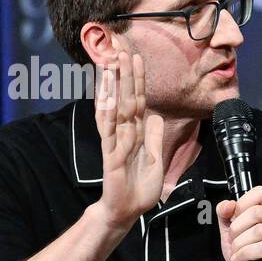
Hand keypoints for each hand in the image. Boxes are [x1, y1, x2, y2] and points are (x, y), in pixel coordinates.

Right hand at [95, 47, 163, 229]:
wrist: (127, 209)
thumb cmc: (139, 185)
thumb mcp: (154, 158)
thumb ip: (153, 136)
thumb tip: (155, 116)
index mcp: (135, 133)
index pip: (137, 101)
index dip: (137, 81)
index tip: (136, 59)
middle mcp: (124, 133)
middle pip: (125, 99)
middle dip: (125, 76)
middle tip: (122, 51)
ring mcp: (116, 143)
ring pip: (114, 111)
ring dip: (114, 89)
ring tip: (111, 67)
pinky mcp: (111, 156)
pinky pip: (110, 134)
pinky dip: (108, 116)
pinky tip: (107, 100)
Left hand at [216, 185, 261, 260]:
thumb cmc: (246, 254)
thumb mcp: (231, 231)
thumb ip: (225, 214)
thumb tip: (228, 204)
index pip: (260, 193)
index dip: (241, 205)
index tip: (234, 220)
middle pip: (256, 212)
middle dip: (237, 229)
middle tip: (233, 241)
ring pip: (259, 230)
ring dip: (240, 244)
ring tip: (237, 253)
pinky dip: (246, 254)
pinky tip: (241, 260)